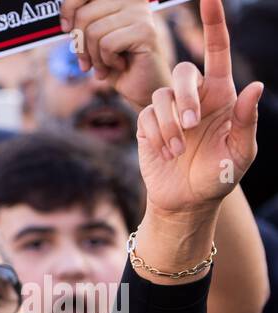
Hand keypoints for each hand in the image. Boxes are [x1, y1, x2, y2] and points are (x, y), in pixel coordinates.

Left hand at [60, 0, 169, 108]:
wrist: (141, 86)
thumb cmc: (115, 63)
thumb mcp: (91, 41)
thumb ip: (81, 24)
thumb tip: (65, 22)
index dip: (68, 9)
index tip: (66, 29)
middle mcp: (132, 0)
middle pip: (84, 15)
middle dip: (80, 45)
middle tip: (88, 61)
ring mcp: (141, 13)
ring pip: (94, 32)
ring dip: (94, 57)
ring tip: (105, 65)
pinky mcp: (145, 31)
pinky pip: (107, 45)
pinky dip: (107, 61)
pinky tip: (119, 65)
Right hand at [134, 0, 261, 216]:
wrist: (186, 201)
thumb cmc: (219, 176)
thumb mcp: (241, 152)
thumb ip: (247, 120)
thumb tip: (254, 86)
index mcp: (222, 95)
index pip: (217, 50)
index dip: (213, 22)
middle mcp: (194, 97)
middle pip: (183, 73)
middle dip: (185, 98)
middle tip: (192, 127)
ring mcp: (169, 111)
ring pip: (161, 96)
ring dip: (170, 125)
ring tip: (177, 150)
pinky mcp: (148, 126)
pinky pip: (146, 116)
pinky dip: (156, 134)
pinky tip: (164, 152)